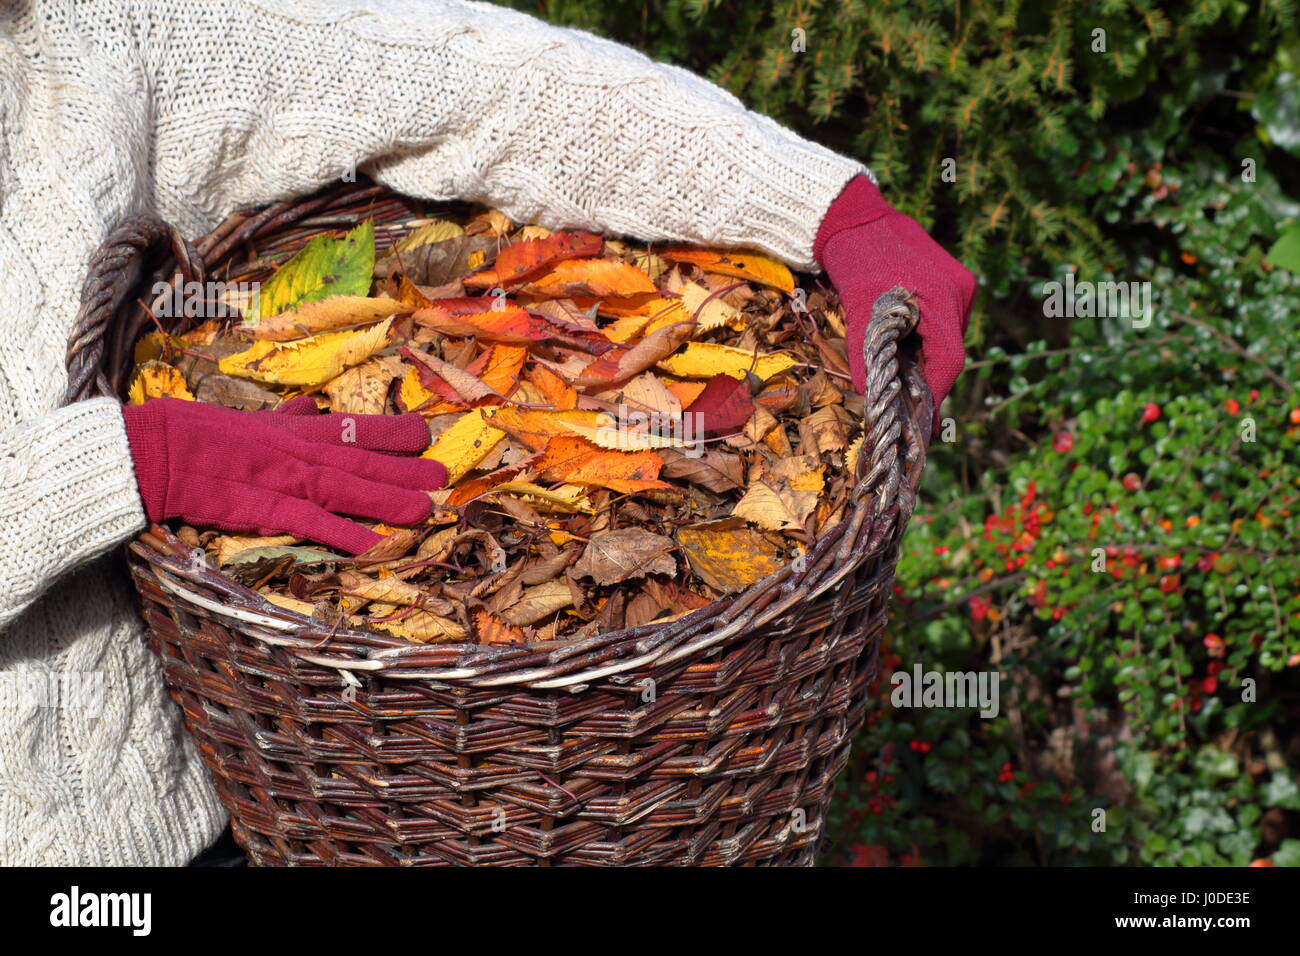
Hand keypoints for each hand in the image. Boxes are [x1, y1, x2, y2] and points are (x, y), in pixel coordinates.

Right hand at [122, 397, 446, 554]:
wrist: (148, 452)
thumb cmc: (191, 435)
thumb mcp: (244, 420)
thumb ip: (283, 418)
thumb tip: (310, 406)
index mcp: (289, 431)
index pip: (347, 429)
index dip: (388, 433)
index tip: (423, 434)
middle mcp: (294, 451)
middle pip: (358, 460)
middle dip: (402, 468)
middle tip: (443, 473)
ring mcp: (280, 479)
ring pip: (345, 489)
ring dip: (387, 499)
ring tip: (426, 509)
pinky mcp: (261, 508)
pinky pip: (311, 524)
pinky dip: (345, 536)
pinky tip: (375, 548)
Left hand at [814, 175, 975, 434]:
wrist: (855, 215)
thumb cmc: (854, 259)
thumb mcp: (858, 310)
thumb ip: (866, 356)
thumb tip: (871, 398)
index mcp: (942, 296)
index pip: (949, 360)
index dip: (935, 395)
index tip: (922, 424)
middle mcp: (960, 291)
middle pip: (952, 354)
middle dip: (930, 382)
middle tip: (909, 411)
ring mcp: (960, 285)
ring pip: (949, 340)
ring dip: (928, 362)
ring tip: (903, 381)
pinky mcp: (953, 282)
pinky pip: (945, 323)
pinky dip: (928, 341)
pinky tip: (906, 349)